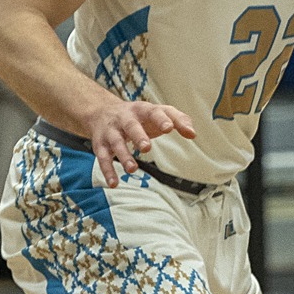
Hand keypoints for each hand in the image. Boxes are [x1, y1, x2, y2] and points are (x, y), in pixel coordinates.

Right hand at [80, 98, 196, 186]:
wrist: (102, 111)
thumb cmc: (139, 115)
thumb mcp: (157, 112)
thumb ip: (178, 120)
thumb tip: (192, 134)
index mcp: (142, 109)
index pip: (153, 112)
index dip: (161, 119)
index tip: (169, 128)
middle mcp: (125, 119)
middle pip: (131, 126)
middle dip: (138, 136)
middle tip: (147, 147)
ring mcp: (111, 131)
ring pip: (116, 143)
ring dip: (123, 156)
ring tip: (132, 169)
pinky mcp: (100, 144)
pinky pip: (102, 158)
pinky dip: (107, 171)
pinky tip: (114, 183)